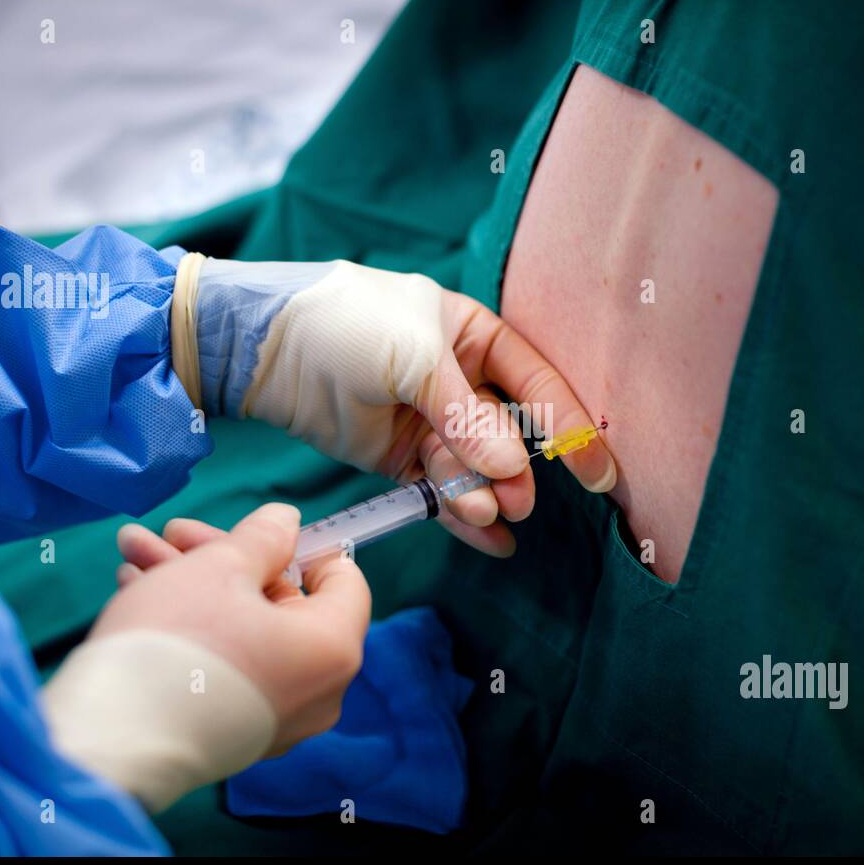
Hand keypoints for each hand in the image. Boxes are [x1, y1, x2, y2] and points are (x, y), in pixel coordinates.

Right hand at [94, 503, 369, 756]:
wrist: (113, 739)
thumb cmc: (181, 641)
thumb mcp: (221, 567)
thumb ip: (262, 537)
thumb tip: (287, 522)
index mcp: (333, 648)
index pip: (345, 582)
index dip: (304, 546)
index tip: (260, 529)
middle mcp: (317, 692)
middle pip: (279, 603)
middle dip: (222, 559)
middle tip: (172, 532)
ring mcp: (274, 720)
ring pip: (243, 631)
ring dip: (192, 584)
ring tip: (135, 550)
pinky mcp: (231, 735)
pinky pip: (226, 667)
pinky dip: (191, 628)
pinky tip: (136, 588)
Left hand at [172, 257, 616, 557]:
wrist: (266, 349)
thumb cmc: (346, 325)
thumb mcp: (412, 358)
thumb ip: (465, 415)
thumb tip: (510, 467)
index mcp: (474, 337)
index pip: (535, 384)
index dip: (567, 426)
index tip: (596, 474)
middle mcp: (460, 380)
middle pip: (507, 435)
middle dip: (514, 471)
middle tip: (515, 501)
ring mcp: (431, 422)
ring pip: (474, 468)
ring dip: (481, 493)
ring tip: (480, 510)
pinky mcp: (401, 458)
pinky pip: (440, 489)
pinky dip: (458, 514)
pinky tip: (485, 538)